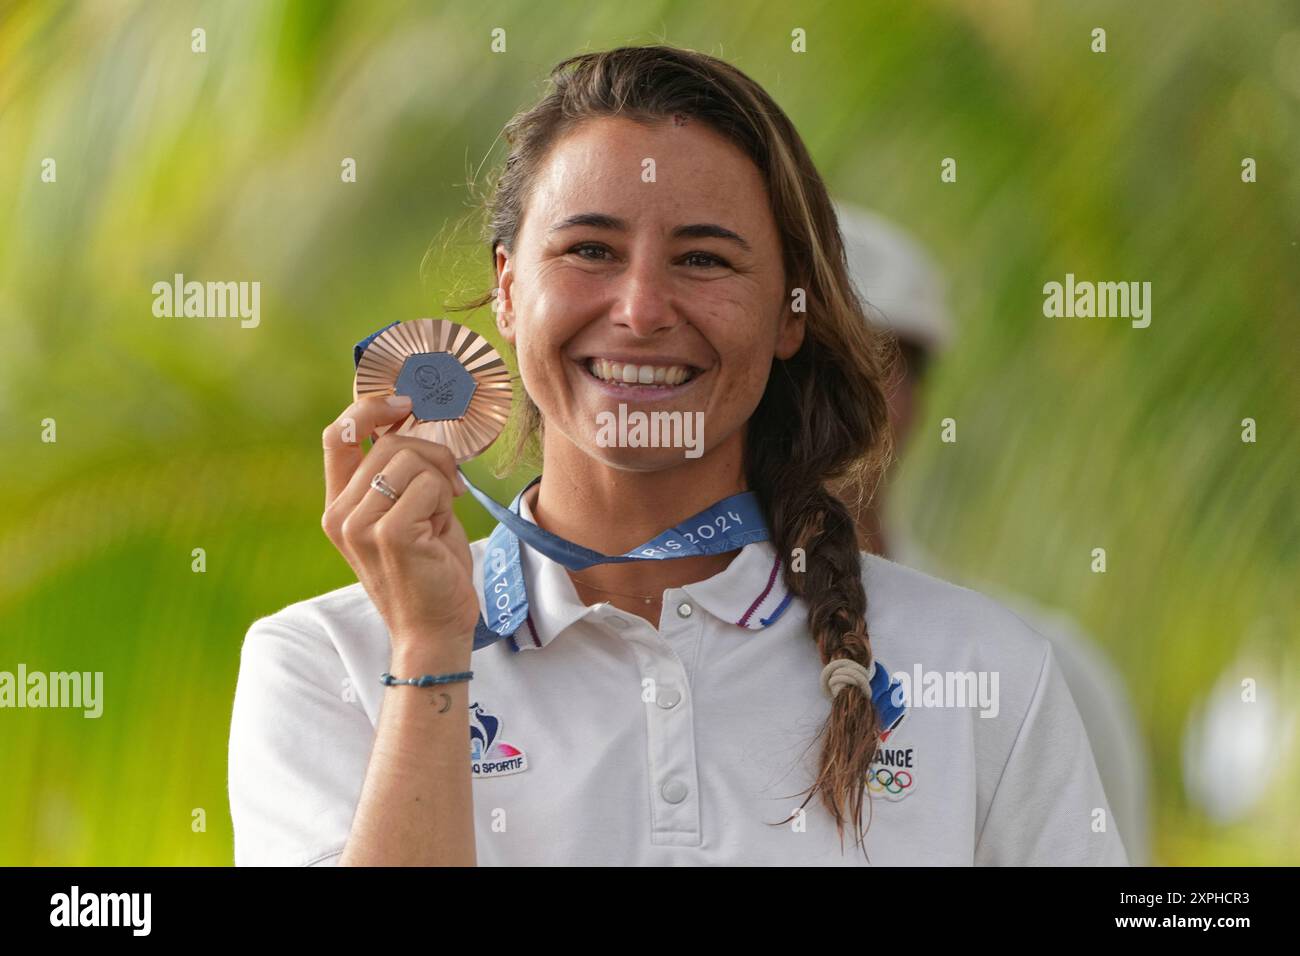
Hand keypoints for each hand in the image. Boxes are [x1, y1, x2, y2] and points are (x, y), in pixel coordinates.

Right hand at [321, 395, 479, 657]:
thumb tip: (417, 418)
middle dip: (431, 453)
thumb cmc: (430, 569)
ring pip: (409, 459)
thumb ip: (401, 475)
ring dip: (441, 478)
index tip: (404, 401)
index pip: (335, 435)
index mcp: (339, 507)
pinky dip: (446, 500)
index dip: (368, 408)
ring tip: (443, 511)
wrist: (434, 629)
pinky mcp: (388, 534)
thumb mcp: (409, 514)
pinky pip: (428, 485)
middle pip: (387, 443)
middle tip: (450, 484)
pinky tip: (443, 529)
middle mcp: (340, 514)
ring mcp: (359, 525)